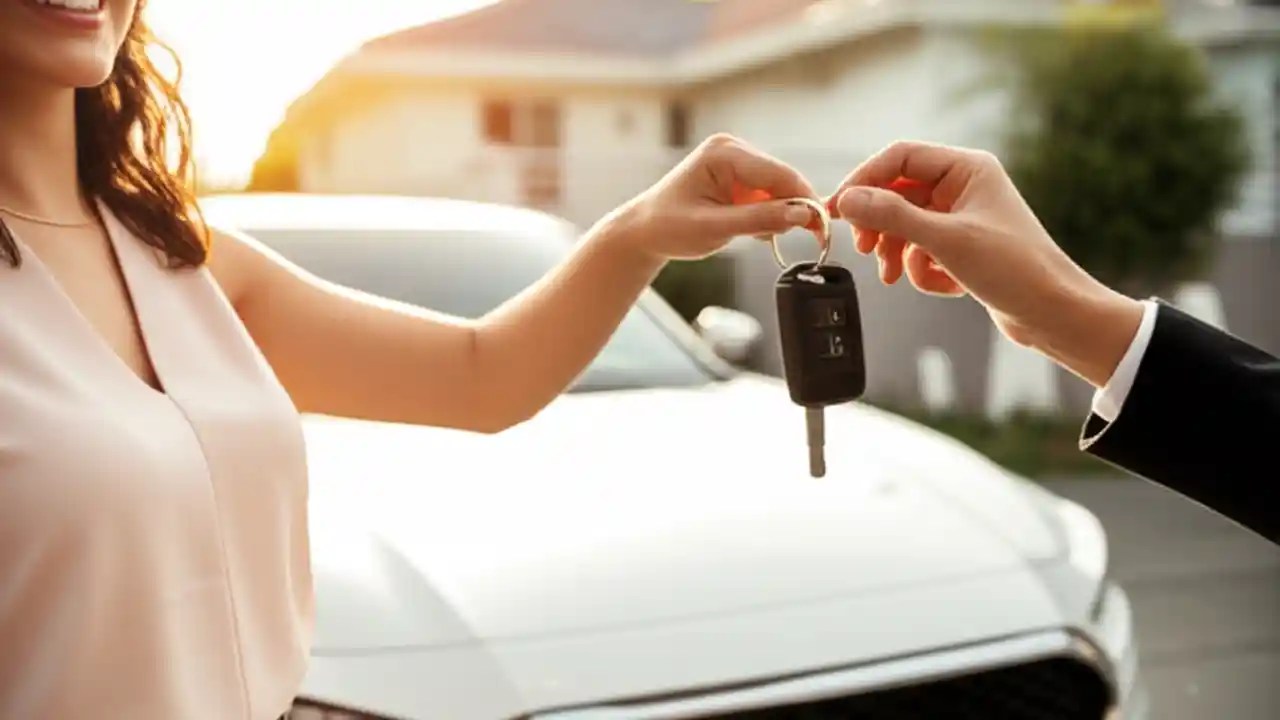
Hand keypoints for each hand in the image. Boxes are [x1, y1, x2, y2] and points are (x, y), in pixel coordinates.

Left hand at [618, 133, 824, 260]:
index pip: (778, 173)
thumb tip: (802, 216)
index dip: (805, 201)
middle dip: (796, 209)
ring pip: (780, 188)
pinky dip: (769, 215)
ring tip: (759, 238)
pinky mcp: (740, 176)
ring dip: (780, 215)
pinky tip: (752, 230)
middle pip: (784, 178)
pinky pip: (769, 194)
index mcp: (723, 152)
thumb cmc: (669, 227)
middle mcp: (734, 148)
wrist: (645, 231)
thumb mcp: (714, 228)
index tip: (824, 230)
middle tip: (815, 240)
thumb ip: (758, 220)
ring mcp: (737, 160)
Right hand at [829, 140, 1143, 386]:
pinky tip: (943, 286)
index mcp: (968, 168)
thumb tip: (847, 200)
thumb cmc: (1015, 269)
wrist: (1054, 313)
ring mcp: (963, 217)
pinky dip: (923, 271)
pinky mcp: (963, 247)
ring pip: (906, 225)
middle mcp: (964, 187)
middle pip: (898, 193)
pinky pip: (922, 250)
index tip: (837, 208)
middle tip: (862, 249)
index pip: (899, 157)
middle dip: (880, 225)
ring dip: (897, 253)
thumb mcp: (945, 240)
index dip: (864, 180)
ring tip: (895, 277)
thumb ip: (892, 216)